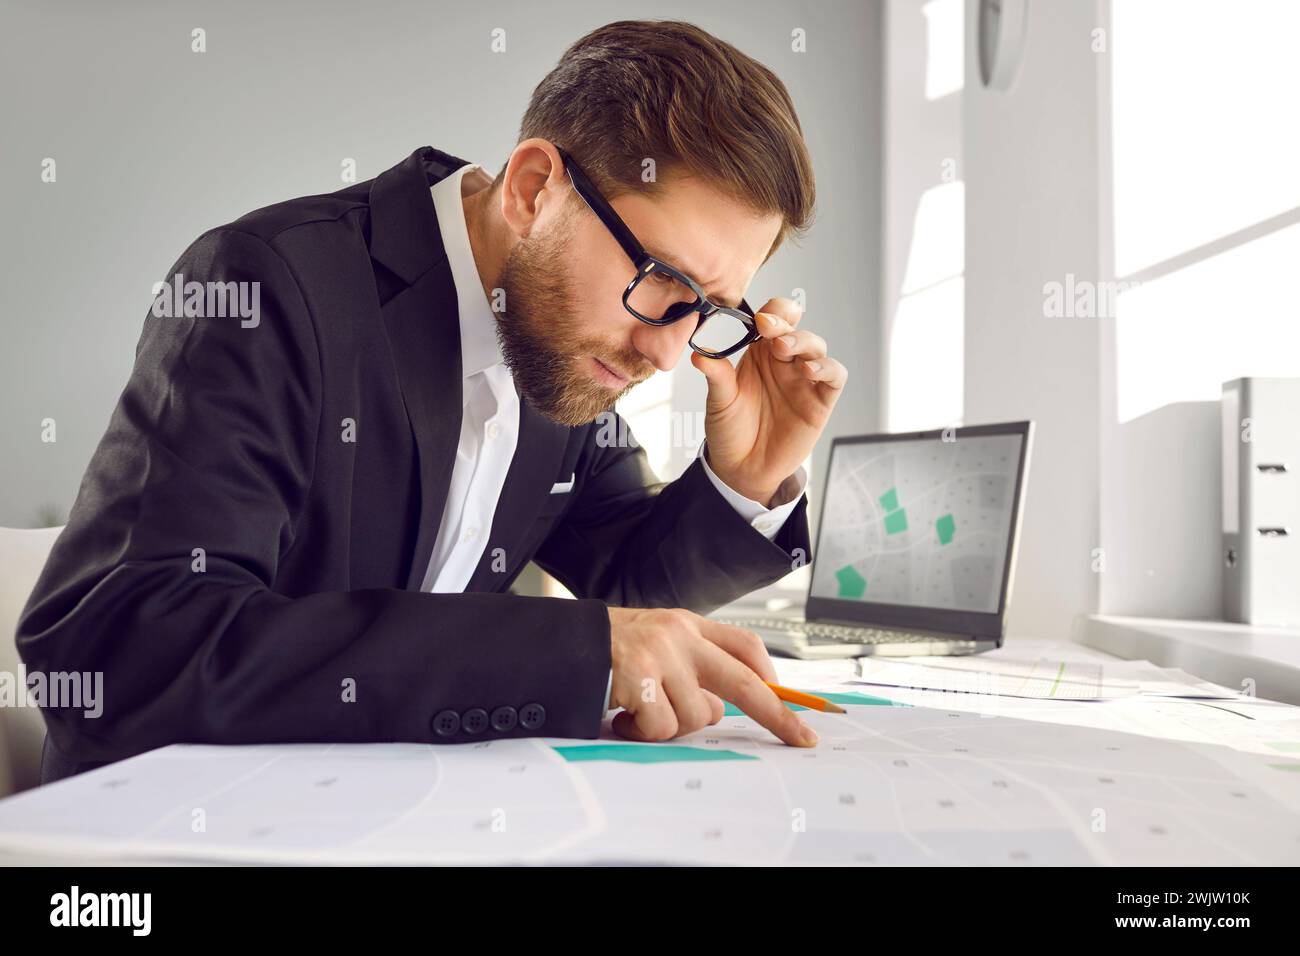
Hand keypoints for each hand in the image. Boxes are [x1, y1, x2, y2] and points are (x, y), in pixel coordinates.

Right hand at [606, 605, 818, 747]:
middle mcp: (679, 635)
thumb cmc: (606, 650)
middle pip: (744, 681)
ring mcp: (660, 655)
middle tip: (800, 737)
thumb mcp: (655, 643)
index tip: (792, 703)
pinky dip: (643, 731)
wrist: (559, 641)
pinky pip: (662, 727)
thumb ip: (689, 665)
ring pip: (696, 716)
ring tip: (638, 713)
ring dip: (669, 726)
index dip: (771, 677)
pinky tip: (622, 716)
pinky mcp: (639, 678)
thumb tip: (720, 708)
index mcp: (687, 624)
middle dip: (777, 714)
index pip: (744, 646)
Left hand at [691, 296, 846, 505]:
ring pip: (816, 347)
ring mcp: (804, 380)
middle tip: (770, 331)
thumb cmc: (731, 430)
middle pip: (796, 329)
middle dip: (785, 325)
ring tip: (785, 349)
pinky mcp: (820, 401)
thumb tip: (699, 354)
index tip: (760, 320)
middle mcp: (784, 362)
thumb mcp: (720, 401)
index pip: (773, 320)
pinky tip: (810, 370)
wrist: (742, 468)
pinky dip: (827, 368)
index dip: (772, 313)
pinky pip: (834, 376)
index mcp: (759, 353)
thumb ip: (717, 376)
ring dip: (805, 342)